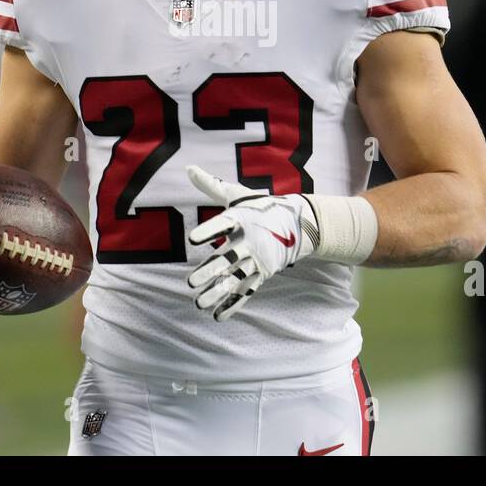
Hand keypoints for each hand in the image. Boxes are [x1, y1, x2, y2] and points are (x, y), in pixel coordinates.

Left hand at [184, 165, 312, 320]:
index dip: (208, 231)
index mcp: (241, 219)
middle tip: (190, 282)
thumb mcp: (236, 193)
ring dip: (217, 293)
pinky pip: (246, 292)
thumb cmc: (258, 207)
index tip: (191, 239)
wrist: (296, 223)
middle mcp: (249, 241)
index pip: (223, 224)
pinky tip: (218, 316)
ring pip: (235, 279)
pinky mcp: (262, 274)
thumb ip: (210, 185)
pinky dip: (234, 305)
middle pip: (227, 258)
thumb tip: (188, 168)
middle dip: (209, 271)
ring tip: (198, 303)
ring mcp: (257, 260)